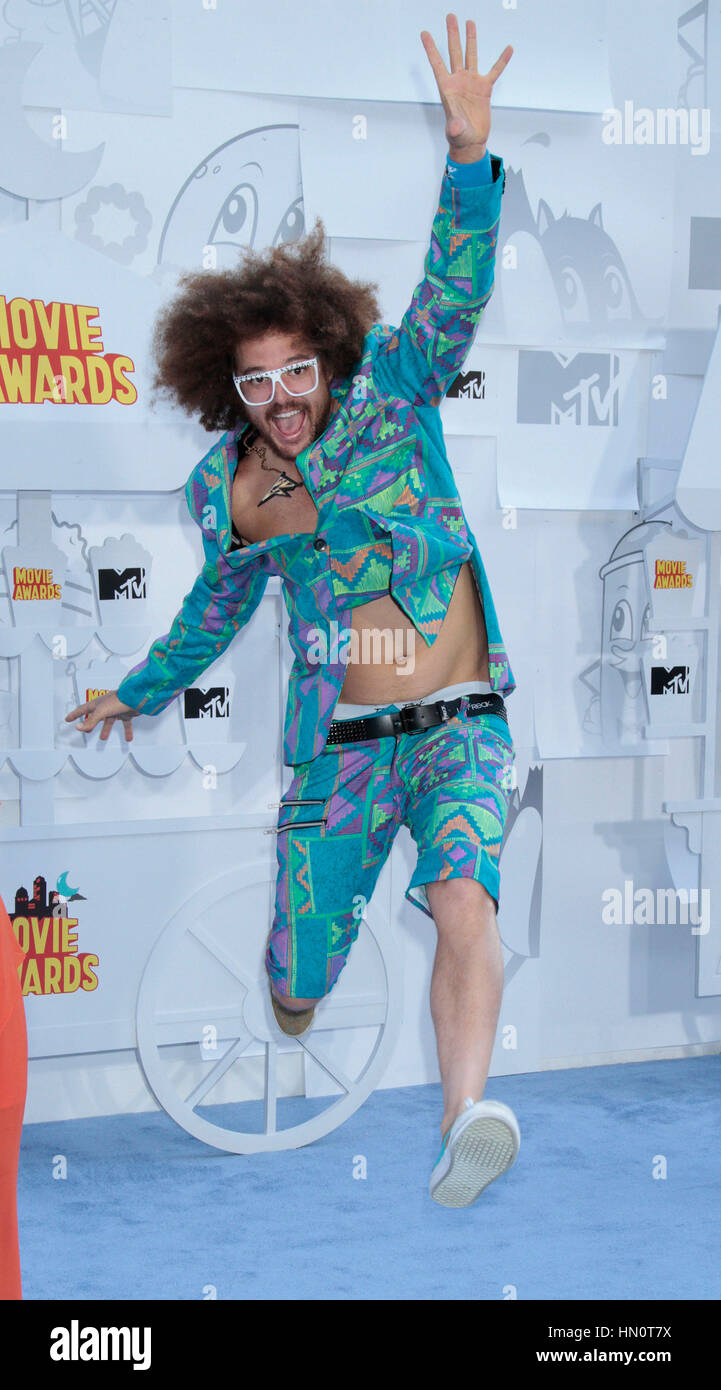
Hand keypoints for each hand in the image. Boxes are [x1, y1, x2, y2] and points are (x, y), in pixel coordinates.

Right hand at [64, 691, 139, 742]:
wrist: (136, 698)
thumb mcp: (101, 712)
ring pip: (109, 721)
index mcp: (97, 704)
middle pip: (95, 716)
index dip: (74, 714)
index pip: (82, 709)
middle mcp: (106, 706)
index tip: (68, 719)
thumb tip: (79, 728)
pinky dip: (126, 732)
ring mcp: (116, 709)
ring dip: (106, 730)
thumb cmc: (119, 700)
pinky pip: (125, 724)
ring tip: (103, 738)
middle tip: (86, 730)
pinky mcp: (126, 713)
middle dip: (89, 723)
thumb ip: (90, 721)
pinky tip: (128, 738)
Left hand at [421, 13, 512, 159]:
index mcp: (447, 88)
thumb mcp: (455, 131)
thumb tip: (455, 126)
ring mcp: (471, 83)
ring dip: (470, 39)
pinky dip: (502, 60)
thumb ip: (455, 126)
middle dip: (452, 34)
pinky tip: (508, 49)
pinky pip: (495, 71)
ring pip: (471, 55)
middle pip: (454, 52)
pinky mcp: (485, 89)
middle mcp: (458, 81)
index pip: (437, 64)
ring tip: (469, 22)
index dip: (430, 48)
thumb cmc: (459, 136)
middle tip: (450, 16)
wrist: (471, 141)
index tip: (424, 33)